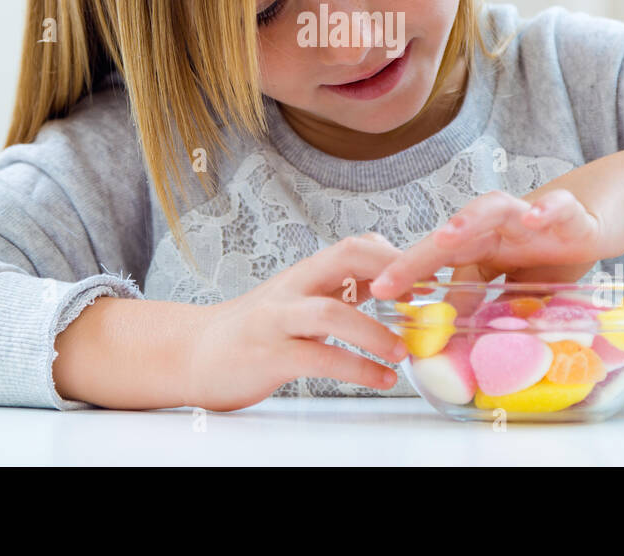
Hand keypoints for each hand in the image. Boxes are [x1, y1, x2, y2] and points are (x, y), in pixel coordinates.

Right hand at [186, 233, 409, 410]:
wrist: (193, 353)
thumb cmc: (257, 330)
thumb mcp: (301, 302)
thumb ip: (342, 291)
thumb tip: (397, 286)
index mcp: (306, 273)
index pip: (356, 245)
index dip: (397, 256)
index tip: (431, 278)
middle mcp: (293, 286)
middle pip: (345, 255)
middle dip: (392, 270)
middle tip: (425, 297)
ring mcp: (277, 319)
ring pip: (331, 311)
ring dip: (375, 331)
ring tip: (403, 350)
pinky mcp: (268, 355)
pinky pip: (318, 359)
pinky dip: (356, 369)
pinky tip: (381, 378)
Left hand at [369, 154, 623, 300]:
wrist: (603, 209)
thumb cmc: (553, 246)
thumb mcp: (517, 282)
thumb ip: (488, 299)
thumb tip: (455, 328)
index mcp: (482, 245)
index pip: (435, 261)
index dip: (405, 276)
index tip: (374, 295)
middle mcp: (497, 227)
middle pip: (450, 236)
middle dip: (417, 257)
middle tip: (387, 280)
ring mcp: (530, 216)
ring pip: (491, 209)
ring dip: (466, 221)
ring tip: (445, 238)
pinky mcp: (569, 213)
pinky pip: (556, 208)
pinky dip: (545, 210)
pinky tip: (534, 219)